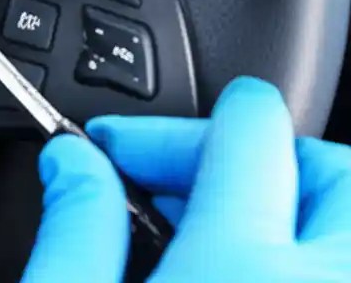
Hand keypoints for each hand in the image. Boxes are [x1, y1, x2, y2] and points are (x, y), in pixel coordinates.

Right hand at [22, 77, 350, 281]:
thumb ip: (74, 228)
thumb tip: (72, 159)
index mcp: (235, 272)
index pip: (248, 130)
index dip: (172, 128)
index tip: (127, 149)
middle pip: (334, 170)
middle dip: (267, 163)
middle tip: (197, 189)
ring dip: (301, 221)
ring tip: (232, 245)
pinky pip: (344, 272)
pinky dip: (310, 268)